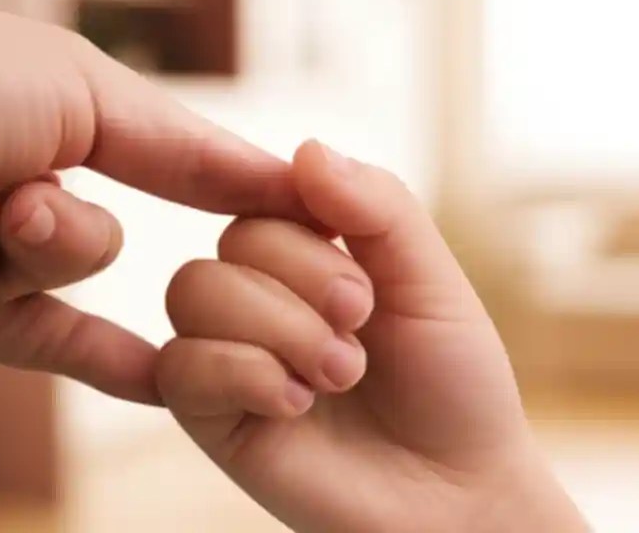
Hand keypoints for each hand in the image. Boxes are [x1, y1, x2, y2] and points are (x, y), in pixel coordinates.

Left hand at [0, 0, 307, 402]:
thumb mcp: (67, 85)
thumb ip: (174, 138)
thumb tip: (277, 172)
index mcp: (35, 90)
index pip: (165, 141)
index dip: (237, 178)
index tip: (322, 218)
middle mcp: (12, 164)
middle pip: (134, 209)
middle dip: (141, 212)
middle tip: (175, 246)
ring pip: (83, 268)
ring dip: (55, 244)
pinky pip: (52, 343)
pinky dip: (116, 363)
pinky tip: (182, 382)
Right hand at [156, 140, 586, 532]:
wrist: (458, 491)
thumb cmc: (454, 383)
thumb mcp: (432, 279)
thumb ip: (378, 207)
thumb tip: (306, 147)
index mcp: (315, 254)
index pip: (271, 193)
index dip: (309, 225)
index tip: (368, 279)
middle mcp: (264, 297)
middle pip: (231, 241)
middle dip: (305, 282)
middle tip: (361, 327)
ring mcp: (232, 355)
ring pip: (194, 292)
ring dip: (280, 330)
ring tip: (341, 374)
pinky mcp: (211, 417)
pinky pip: (180, 366)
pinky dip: (246, 375)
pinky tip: (298, 405)